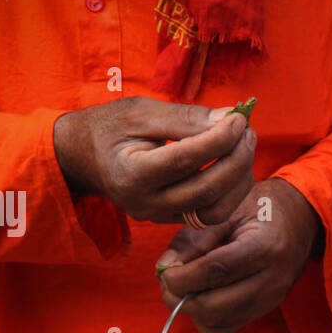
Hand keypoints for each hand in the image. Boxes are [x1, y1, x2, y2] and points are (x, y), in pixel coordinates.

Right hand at [53, 96, 254, 223]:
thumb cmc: (109, 127)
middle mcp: (146, 204)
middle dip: (236, 160)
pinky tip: (234, 164)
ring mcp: (159, 217)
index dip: (218, 140)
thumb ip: (184, 117)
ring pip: (215, 210)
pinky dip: (230, 191)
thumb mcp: (140, 112)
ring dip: (239, 180)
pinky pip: (211, 214)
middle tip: (247, 131)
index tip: (237, 119)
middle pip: (206, 191)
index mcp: (131, 174)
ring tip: (244, 145)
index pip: (185, 160)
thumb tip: (228, 118)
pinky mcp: (171, 220)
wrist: (84, 157)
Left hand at [156, 178, 321, 332]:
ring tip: (185, 288)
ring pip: (218, 323)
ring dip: (192, 311)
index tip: (166, 273)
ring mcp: (271, 299)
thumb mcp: (226, 212)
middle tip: (168, 282)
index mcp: (264, 246)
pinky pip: (227, 329)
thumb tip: (163, 269)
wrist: (301, 218)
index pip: (216, 271)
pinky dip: (206, 318)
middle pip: (214, 305)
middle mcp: (272, 279)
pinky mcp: (266, 310)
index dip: (182, 277)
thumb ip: (192, 240)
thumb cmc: (261, 208)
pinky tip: (203, 296)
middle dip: (181, 298)